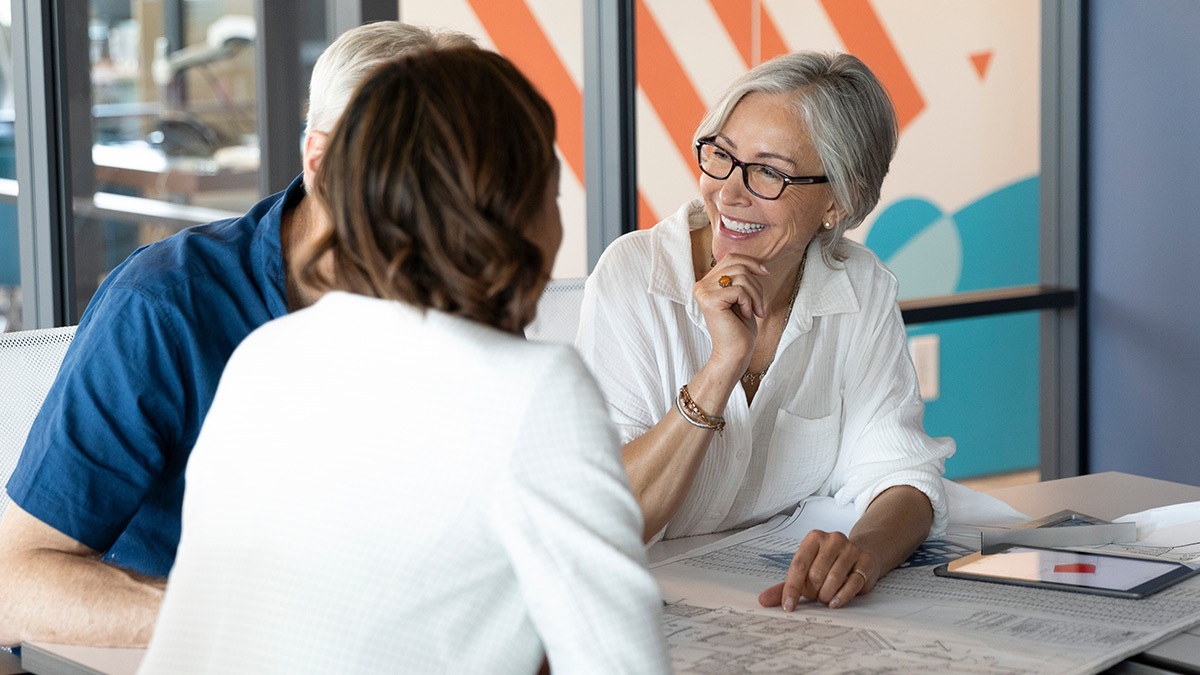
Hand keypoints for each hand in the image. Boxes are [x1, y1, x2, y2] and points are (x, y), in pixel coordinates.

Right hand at [692, 254, 768, 374]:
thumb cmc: (740, 327)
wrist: (735, 352)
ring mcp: (703, 292)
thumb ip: (740, 277)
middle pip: (738, 265)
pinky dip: (749, 302)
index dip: (751, 262)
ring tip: (754, 311)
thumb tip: (756, 261)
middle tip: (759, 305)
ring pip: (741, 276)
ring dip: (755, 295)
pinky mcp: (710, 300)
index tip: (765, 273)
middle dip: (756, 284)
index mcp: (706, 282)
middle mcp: (701, 285)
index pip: (730, 258)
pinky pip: (739, 290)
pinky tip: (746, 315)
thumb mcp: (742, 296)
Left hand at [758, 529, 879, 610]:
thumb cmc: (829, 563)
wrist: (862, 553)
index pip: (798, 565)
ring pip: (833, 581)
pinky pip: (852, 584)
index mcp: (814, 538)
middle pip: (815, 575)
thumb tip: (763, 600)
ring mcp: (851, 549)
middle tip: (815, 594)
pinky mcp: (865, 561)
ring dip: (826, 596)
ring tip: (825, 596)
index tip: (788, 606)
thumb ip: (785, 586)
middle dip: (812, 592)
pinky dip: (841, 597)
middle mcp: (833, 539)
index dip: (791, 588)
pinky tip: (835, 602)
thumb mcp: (807, 571)